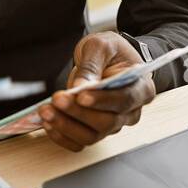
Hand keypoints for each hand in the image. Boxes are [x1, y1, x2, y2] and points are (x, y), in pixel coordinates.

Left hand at [40, 32, 155, 151]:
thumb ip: (92, 64)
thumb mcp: (101, 45)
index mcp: (141, 88)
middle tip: (57, 99)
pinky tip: (48, 123)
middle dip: (79, 113)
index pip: (124, 99)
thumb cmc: (111, 53)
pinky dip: (62, 136)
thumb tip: (80, 86)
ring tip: (46, 111)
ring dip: (66, 126)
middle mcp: (130, 112)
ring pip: (92, 135)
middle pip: (108, 122)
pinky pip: (80, 142)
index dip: (102, 100)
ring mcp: (114, 125)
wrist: (107, 60)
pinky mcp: (96, 132)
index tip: (81, 96)